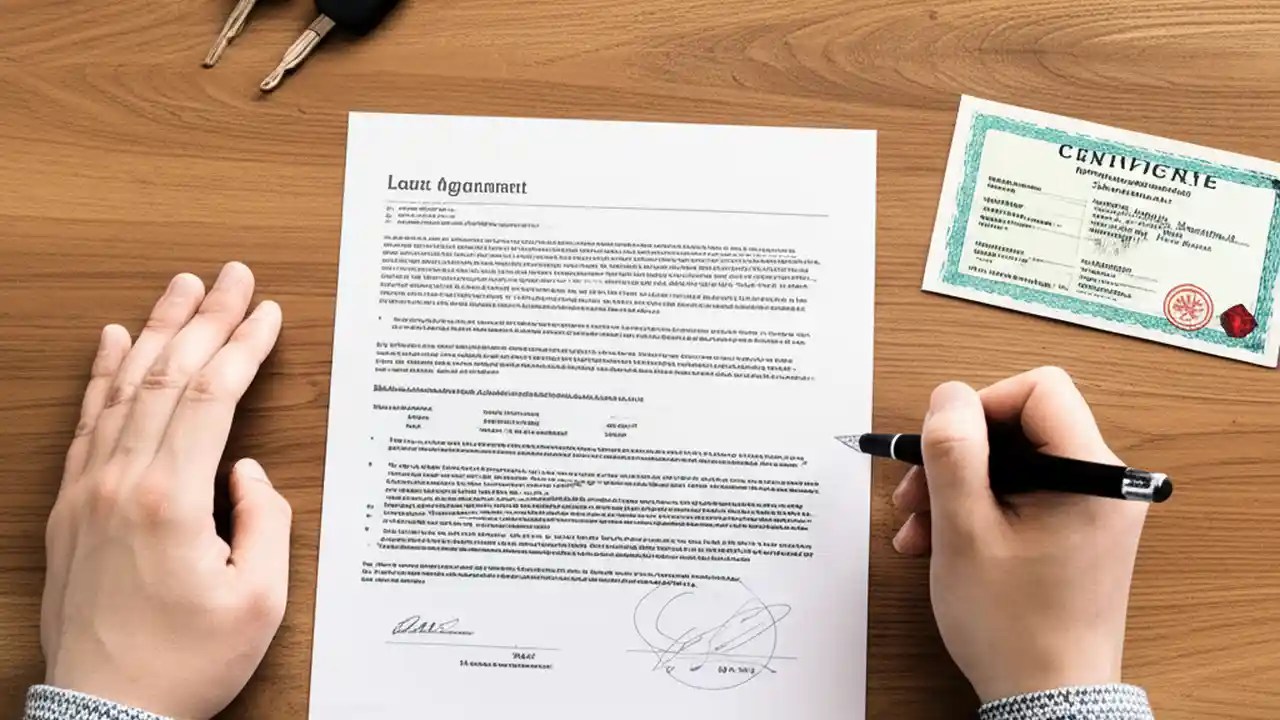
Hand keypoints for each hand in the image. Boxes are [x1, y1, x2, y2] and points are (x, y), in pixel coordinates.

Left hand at [42, 262, 290, 718]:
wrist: (109, 711)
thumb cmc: (187, 662)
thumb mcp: (259, 598)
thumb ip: (264, 519)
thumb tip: (245, 470)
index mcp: (170, 500)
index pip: (211, 396)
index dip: (243, 346)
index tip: (267, 312)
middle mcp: (121, 482)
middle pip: (167, 377)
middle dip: (205, 319)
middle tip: (232, 276)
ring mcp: (89, 491)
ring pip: (124, 388)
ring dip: (156, 331)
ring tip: (180, 287)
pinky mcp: (72, 507)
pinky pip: (86, 422)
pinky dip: (102, 376)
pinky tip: (114, 341)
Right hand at [890, 367, 1146, 701]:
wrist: (1047, 699)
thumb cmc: (1014, 628)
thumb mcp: (965, 531)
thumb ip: (954, 453)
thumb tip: (949, 396)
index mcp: (1092, 475)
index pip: (1039, 389)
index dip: (980, 405)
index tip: (942, 443)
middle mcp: (1103, 484)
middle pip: (1020, 425)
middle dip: (957, 454)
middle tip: (914, 491)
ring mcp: (1091, 509)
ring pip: (1013, 461)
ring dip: (957, 485)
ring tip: (920, 527)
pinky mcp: (1075, 530)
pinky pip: (1022, 492)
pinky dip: (977, 507)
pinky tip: (941, 540)